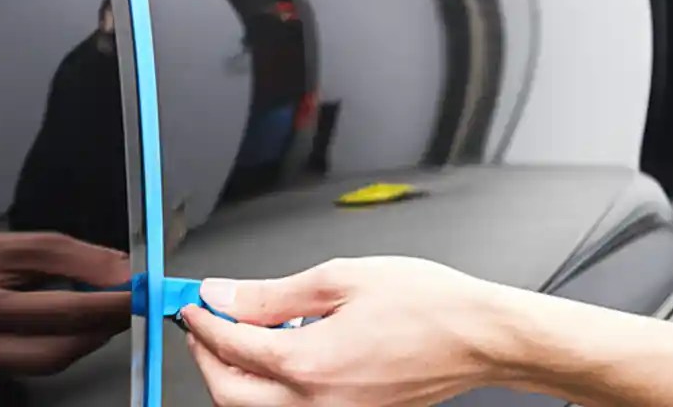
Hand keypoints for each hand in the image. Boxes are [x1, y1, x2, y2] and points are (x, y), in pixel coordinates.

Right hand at [0, 232, 130, 376]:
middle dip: (99, 333)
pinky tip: (59, 330)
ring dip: (77, 343)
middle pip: (54, 353)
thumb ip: (60, 255)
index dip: (109, 305)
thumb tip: (117, 269)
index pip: (60, 310)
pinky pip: (15, 369)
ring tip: (101, 316)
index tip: (141, 291)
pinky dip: (45, 350)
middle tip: (127, 308)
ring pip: (38, 366)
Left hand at [180, 257, 517, 406]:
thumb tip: (224, 296)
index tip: (193, 303)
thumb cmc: (426, 304)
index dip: (203, 321)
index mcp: (309, 365)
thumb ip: (271, 294)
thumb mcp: (340, 278)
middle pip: (230, 393)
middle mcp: (317, 404)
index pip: (230, 346)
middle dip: (207, 357)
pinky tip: (283, 353)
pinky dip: (272, 387)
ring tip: (241, 334)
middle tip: (203, 324)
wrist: (480, 337)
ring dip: (237, 375)